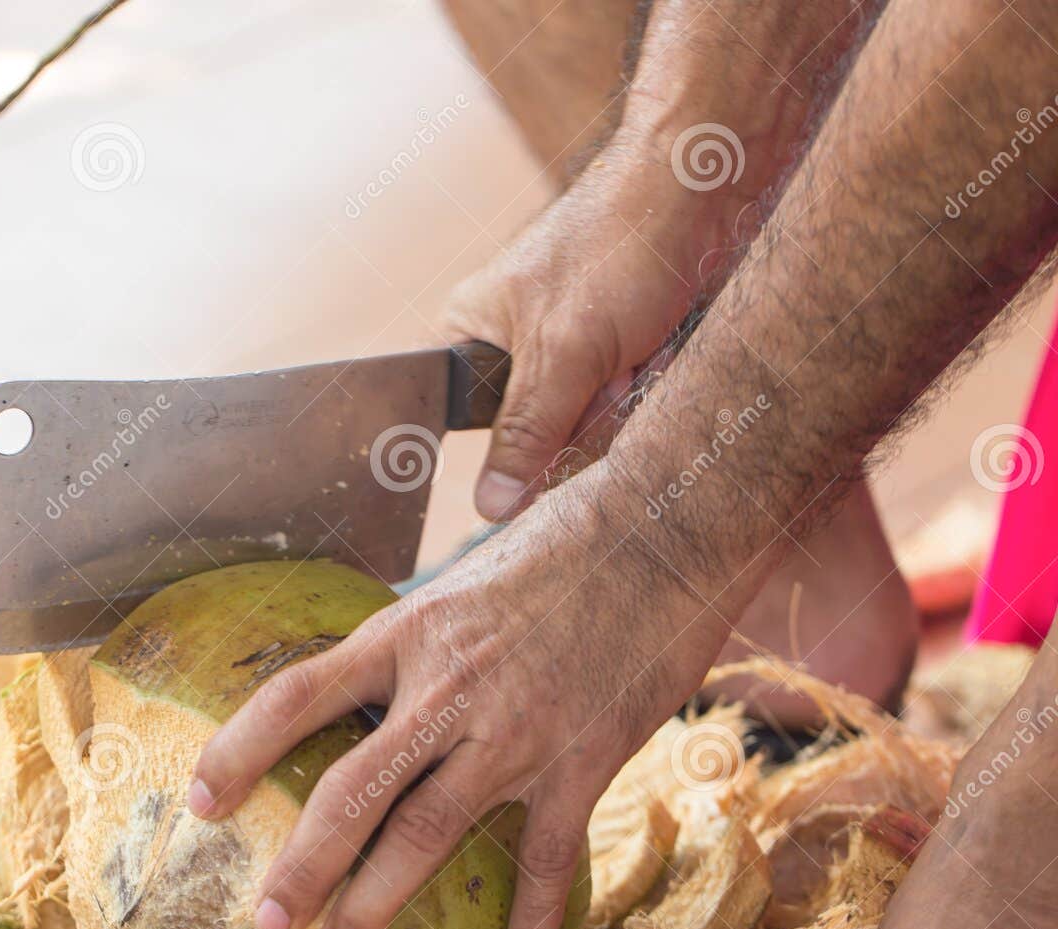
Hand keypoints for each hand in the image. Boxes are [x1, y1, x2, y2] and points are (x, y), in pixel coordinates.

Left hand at [187, 462, 733, 928]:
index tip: (200, 799)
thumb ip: (418, 640)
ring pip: (426, 834)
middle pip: (349, 790)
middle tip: (267, 918)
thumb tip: (378, 679)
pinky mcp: (582, 760)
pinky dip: (532, 916)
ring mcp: (514, 732)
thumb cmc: (564, 538)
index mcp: (406, 633)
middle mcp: (445, 689)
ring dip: (376, 900)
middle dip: (301, 864)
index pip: (295, 697)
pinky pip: (546, 857)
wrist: (667, 527)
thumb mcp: (463, 578)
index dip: (237, 751)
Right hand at [442, 153, 717, 521]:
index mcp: (470, 330)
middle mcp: (514, 343)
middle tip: (605, 370)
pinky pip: (625, 405)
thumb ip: (525, 435)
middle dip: (579, 415)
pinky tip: (662, 348)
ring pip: (585, 425)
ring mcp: (569, 348)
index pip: (457, 420)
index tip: (539, 425)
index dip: (498, 439)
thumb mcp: (563, 353)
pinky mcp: (619, 351)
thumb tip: (488, 508)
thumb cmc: (620, 243)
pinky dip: (649, 387)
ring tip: (638, 349)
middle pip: (533, 435)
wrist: (708, 183)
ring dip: (621, 399)